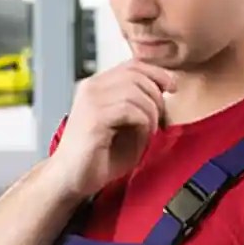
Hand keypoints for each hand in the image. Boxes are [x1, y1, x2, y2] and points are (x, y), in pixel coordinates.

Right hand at [48, 61, 176, 197]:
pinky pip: (129, 109)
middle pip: (137, 74)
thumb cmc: (98, 156)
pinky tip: (142, 135)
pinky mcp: (93, 118)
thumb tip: (163, 91)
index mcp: (96, 86)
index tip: (172, 89)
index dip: (157, 73)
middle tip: (159, 119)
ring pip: (135, 91)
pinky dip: (143, 122)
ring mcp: (90, 101)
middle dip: (156, 96)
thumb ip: (140, 105)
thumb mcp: (126, 125)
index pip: (132, 65)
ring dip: (151, 112)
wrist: (72, 179)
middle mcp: (90, 88)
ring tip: (149, 131)